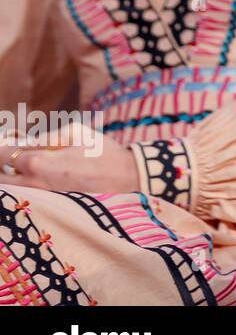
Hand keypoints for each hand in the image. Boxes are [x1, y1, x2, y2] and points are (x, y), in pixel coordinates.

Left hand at [0, 123, 136, 192]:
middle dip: (3, 163)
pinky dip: (21, 185)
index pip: (4, 154)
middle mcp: (35, 182)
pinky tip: (29, 176)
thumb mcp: (75, 132)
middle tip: (9, 154)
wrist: (125, 176)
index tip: (6, 141)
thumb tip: (27, 142)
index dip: (2, 146)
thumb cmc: (102, 150)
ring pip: (12, 187)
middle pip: (2, 176)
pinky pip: (26, 193)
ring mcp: (43, 195)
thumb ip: (45, 136)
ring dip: (10, 175)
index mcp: (39, 161)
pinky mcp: (52, 201)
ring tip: (16, 165)